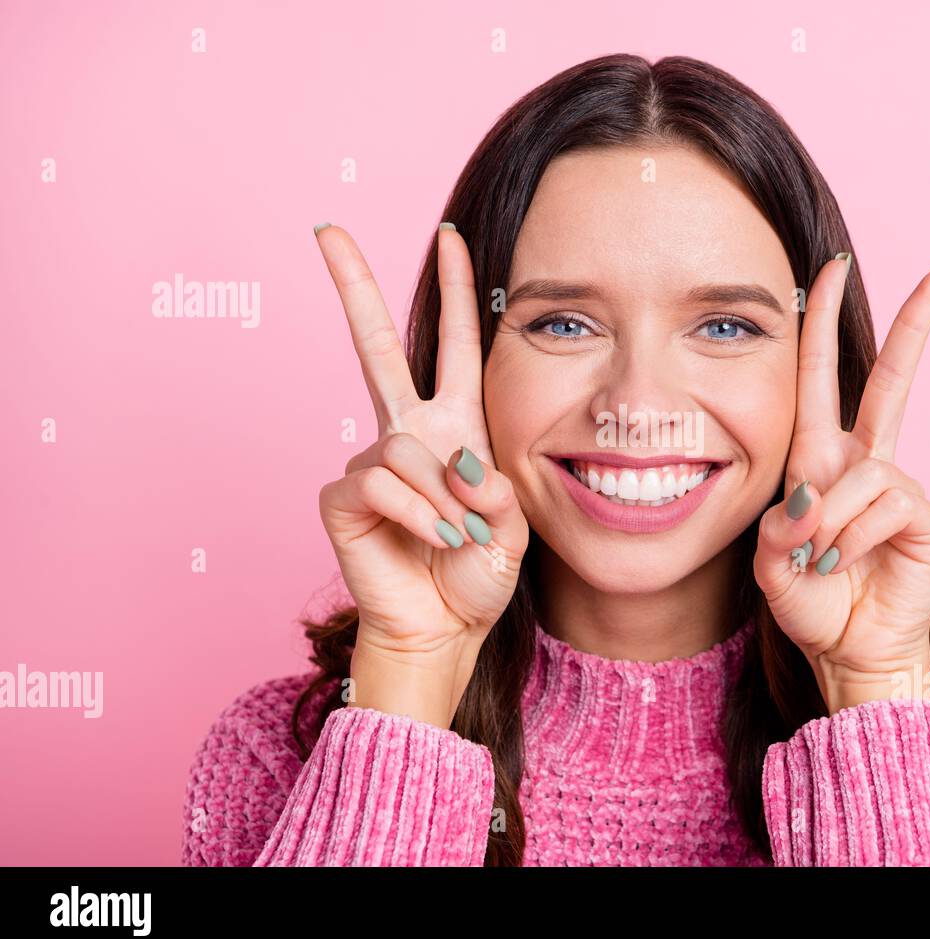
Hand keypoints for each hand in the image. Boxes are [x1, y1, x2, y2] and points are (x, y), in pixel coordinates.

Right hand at [314, 224, 528, 726]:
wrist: (443, 627)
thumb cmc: (476, 574)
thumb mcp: (512, 528)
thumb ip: (497, 490)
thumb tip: (459, 463)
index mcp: (454, 428)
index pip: (454, 347)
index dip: (457, 293)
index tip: (451, 237)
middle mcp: (409, 434)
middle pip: (376, 347)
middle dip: (354, 287)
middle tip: (327, 231)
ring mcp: (372, 463)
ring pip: (400, 447)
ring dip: (437, 496)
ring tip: (456, 535)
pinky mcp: (343, 497)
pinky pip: (377, 484)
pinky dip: (412, 513)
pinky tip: (428, 538)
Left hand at [753, 257, 929, 712]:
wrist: (848, 653)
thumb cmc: (811, 602)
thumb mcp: (771, 562)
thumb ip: (780, 527)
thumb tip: (812, 497)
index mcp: (821, 461)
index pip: (822, 380)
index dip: (824, 325)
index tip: (830, 270)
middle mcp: (864, 465)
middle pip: (892, 382)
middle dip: (916, 326)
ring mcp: (899, 489)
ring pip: (864, 474)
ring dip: (830, 522)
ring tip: (818, 562)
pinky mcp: (926, 519)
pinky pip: (885, 508)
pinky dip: (852, 540)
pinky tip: (845, 565)